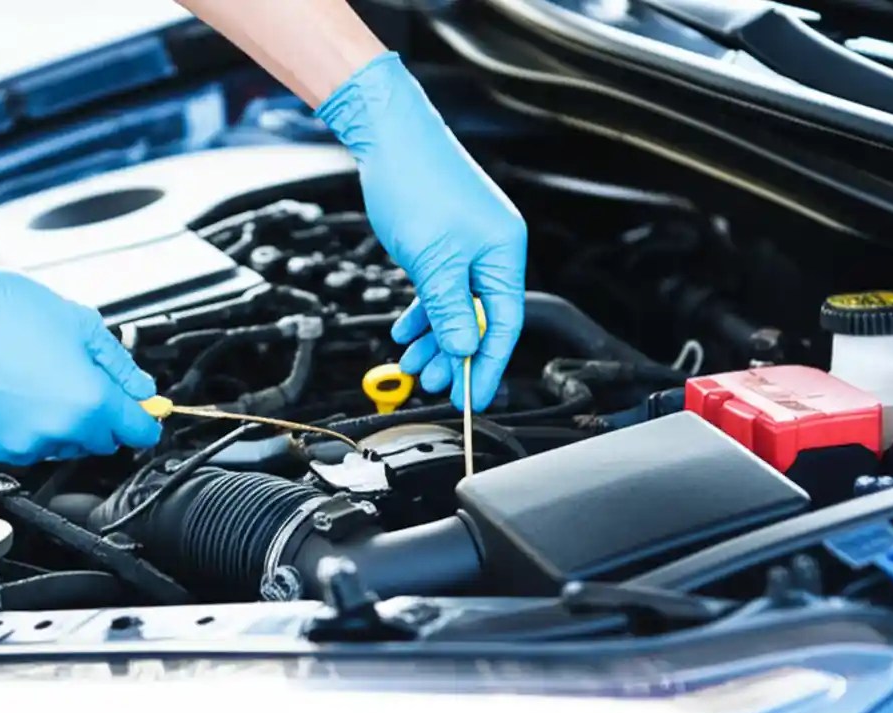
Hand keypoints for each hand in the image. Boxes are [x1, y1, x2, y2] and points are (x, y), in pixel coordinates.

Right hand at [0, 228, 161, 464]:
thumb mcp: (78, 323)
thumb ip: (117, 363)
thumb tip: (140, 388)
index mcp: (88, 402)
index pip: (137, 430)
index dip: (144, 418)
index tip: (145, 411)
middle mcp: (56, 433)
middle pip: (100, 439)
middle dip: (99, 414)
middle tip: (79, 375)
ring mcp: (19, 445)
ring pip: (59, 442)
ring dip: (60, 419)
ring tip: (36, 375)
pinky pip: (22, 443)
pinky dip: (24, 423)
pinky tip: (10, 388)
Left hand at [316, 52, 526, 410]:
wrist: (388, 134)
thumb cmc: (416, 183)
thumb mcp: (432, 261)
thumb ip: (449, 309)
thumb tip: (464, 350)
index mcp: (504, 253)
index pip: (504, 324)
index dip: (487, 365)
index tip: (471, 398)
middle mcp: (492, 249)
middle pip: (480, 319)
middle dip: (454, 355)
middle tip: (429, 384)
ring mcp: (468, 244)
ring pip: (456, 306)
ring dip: (433, 337)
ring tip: (410, 363)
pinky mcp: (444, 239)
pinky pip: (440, 287)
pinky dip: (423, 310)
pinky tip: (405, 330)